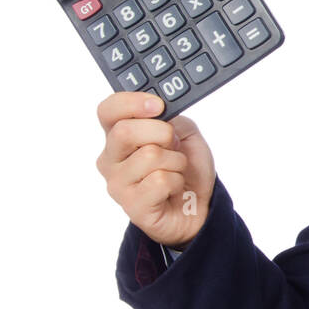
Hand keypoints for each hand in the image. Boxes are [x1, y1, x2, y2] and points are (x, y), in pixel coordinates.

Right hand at [96, 92, 215, 248]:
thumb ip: (169, 118)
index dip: (131, 103)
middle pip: (125, 131)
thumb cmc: (186, 168)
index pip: (108, 111)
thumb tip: (158, 112)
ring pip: (150, 156)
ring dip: (176, 161)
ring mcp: (117, 183)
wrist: (199, 205)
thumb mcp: (184, 133)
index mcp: (119, 136)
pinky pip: (160, 181)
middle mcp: (111, 158)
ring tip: (175, 171)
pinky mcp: (131, 205)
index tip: (158, 106)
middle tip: (174, 147)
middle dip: (163, 134)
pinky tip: (172, 189)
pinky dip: (177, 181)